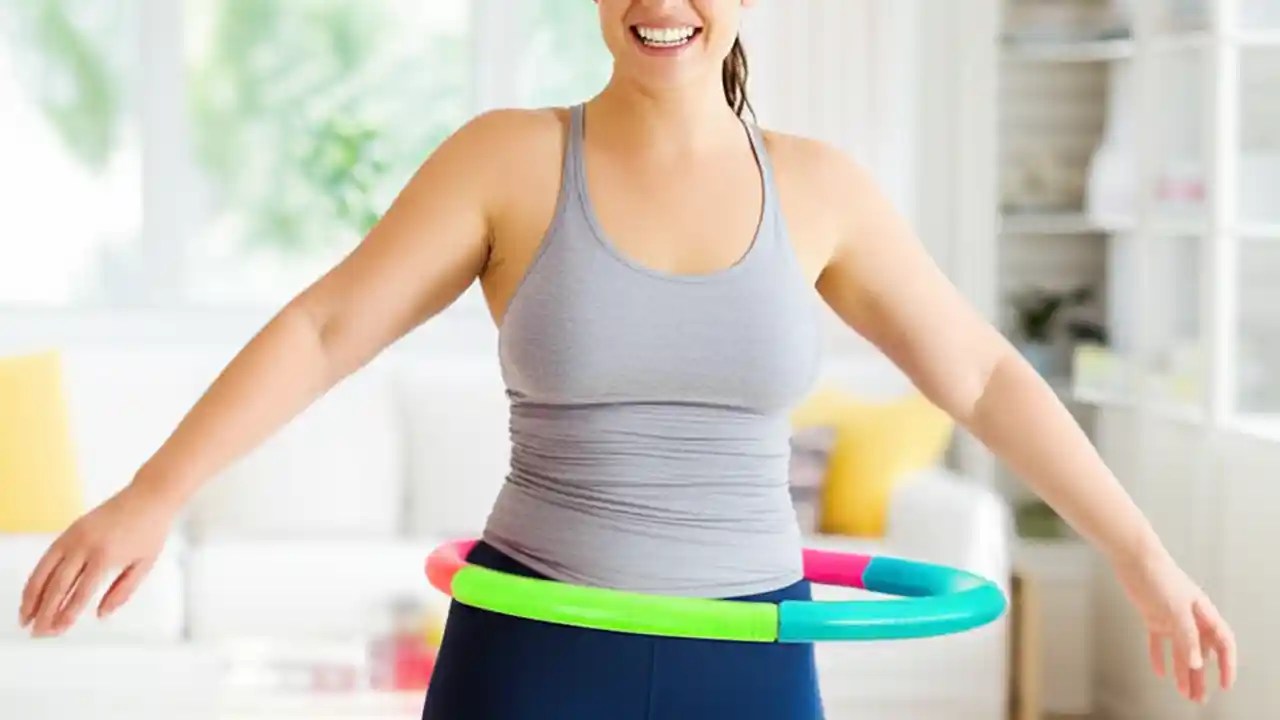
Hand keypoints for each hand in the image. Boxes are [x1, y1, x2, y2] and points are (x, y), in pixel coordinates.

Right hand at [19, 483, 177, 636]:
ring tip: (25, 618)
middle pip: (58, 584)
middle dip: (46, 612)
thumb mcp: (145, 564)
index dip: (66, 613)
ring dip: (32, 597)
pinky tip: (32, 594)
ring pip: (44, 571)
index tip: (57, 631)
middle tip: (39, 633)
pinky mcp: (70, 530)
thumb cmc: (150, 531)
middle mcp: (85, 545)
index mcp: (106, 555)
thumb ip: (122, 591)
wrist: (149, 496)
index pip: (80, 592)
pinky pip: (47, 558)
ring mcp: (74, 536)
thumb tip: (100, 615)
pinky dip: (36, 578)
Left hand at [1113, 543, 1237, 703]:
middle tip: (1200, 698)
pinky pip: (1158, 642)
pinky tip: (1160, 673)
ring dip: (1182, 672)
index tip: (1225, 684)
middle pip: (1201, 652)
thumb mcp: (1176, 608)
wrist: (1133, 557)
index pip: (1222, 643)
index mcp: (1203, 614)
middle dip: (1202, 676)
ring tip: (1184, 693)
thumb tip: (1195, 663)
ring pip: (1180, 651)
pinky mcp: (1153, 616)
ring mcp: (1171, 618)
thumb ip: (1186, 636)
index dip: (1226, 664)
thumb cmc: (1160, 577)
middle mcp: (1190, 618)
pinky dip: (1159, 657)